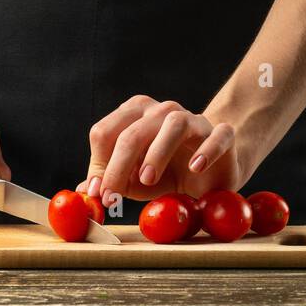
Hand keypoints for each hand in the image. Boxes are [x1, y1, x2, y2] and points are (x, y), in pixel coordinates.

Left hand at [81, 95, 248, 205]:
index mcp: (134, 115)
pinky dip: (206, 150)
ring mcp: (194, 120)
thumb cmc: (168, 172)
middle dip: (119, 165)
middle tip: (114, 194)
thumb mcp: (134, 181)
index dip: (99, 164)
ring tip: (147, 179)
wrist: (212, 171)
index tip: (100, 193)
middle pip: (133, 131)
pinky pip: (217, 136)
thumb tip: (83, 191)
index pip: (105, 132)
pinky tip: (195, 167)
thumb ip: (111, 182)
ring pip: (174, 124)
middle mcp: (162, 111)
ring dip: (157, 152)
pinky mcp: (222, 134)